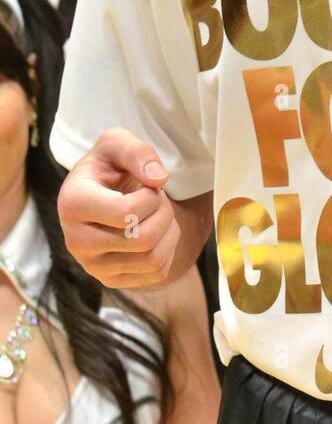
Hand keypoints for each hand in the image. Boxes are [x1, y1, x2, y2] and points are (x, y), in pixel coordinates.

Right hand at [57, 127, 179, 288]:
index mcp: (72, 204)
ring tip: (157, 214)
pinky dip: (167, 250)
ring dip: (168, 231)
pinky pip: (156, 274)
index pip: (126, 214)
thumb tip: (158, 179)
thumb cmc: (109, 166)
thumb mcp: (117, 142)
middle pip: (143, 239)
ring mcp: (92, 266)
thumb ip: (137, 152)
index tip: (147, 186)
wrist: (102, 194)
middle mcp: (75, 241)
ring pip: (152, 259)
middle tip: (157, 199)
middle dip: (163, 214)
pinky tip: (155, 231)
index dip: (150, 198)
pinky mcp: (111, 280)